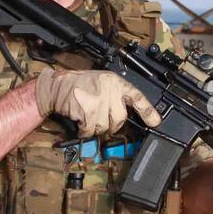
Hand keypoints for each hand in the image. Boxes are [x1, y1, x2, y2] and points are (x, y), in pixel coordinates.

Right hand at [35, 68, 160, 137]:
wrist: (57, 86)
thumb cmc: (80, 85)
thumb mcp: (103, 83)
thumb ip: (116, 96)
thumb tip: (127, 115)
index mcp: (116, 83)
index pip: (138, 97)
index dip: (148, 111)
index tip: (156, 122)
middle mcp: (110, 91)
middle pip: (120, 120)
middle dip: (110, 124)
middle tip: (99, 117)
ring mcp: (99, 101)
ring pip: (105, 128)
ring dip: (95, 127)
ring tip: (87, 115)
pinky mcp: (88, 111)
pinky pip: (91, 131)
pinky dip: (84, 130)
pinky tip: (80, 120)